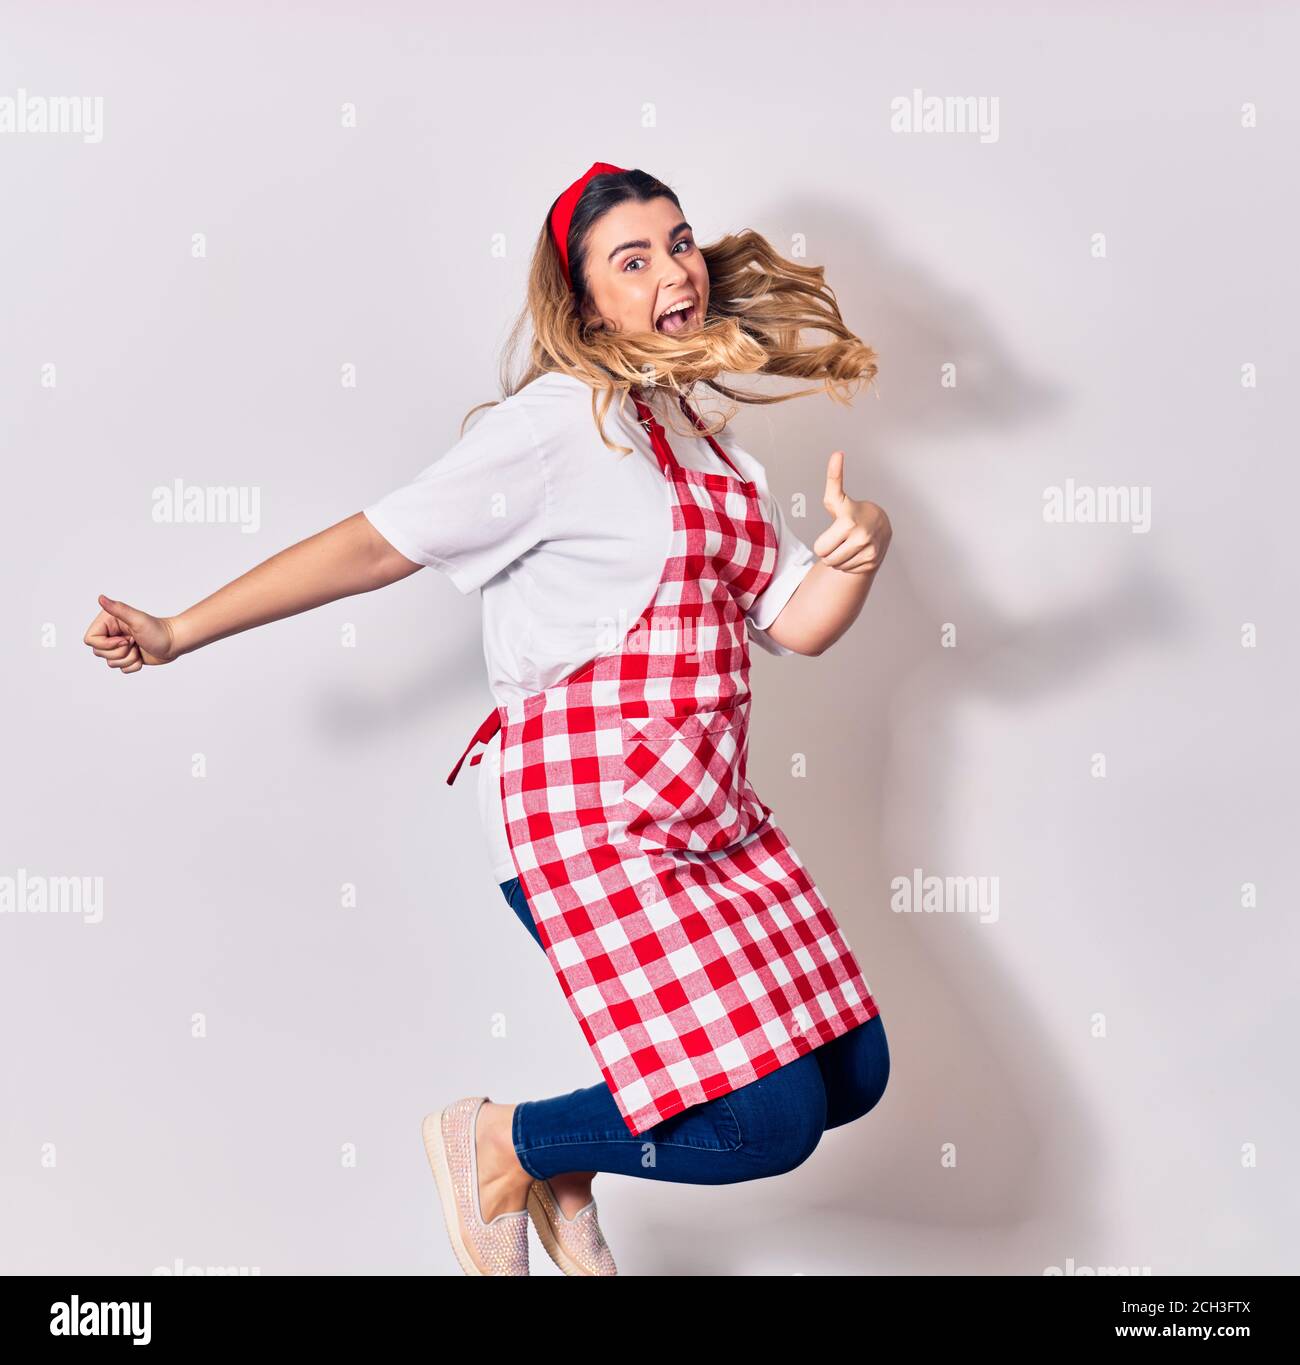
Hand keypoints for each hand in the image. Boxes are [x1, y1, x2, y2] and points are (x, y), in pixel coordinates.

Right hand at [83, 594, 178, 673]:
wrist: (175, 642)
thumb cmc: (159, 630)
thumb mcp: (137, 619)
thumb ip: (118, 609)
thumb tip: (100, 598)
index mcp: (109, 622)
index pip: (90, 639)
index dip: (105, 644)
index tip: (124, 639)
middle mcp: (112, 633)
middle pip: (99, 653)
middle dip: (120, 652)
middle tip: (134, 642)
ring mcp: (119, 646)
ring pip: (111, 663)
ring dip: (128, 659)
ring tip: (139, 649)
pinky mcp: (127, 656)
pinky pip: (121, 669)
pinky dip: (133, 665)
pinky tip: (142, 656)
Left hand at [812, 451, 890, 572]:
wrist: (881, 525)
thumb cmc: (853, 512)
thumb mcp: (839, 499)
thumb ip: (834, 479)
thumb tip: (837, 454)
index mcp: (848, 521)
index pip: (820, 547)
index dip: (821, 543)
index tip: (831, 524)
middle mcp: (860, 537)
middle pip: (825, 558)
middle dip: (827, 551)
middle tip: (836, 539)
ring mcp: (868, 551)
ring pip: (836, 566)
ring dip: (837, 558)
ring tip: (846, 544)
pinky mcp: (873, 562)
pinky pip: (848, 570)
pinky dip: (848, 563)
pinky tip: (855, 551)